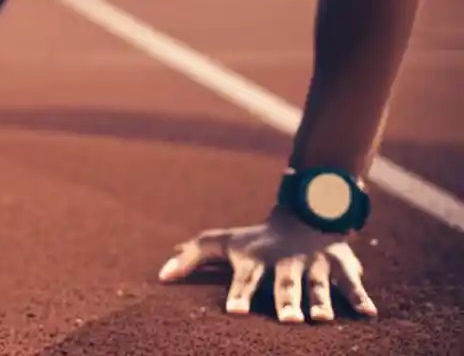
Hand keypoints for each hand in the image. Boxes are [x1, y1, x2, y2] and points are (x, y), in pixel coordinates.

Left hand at [157, 207, 376, 322]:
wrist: (304, 211)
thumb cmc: (256, 239)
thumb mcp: (224, 242)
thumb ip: (193, 256)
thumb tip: (160, 276)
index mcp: (257, 259)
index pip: (245, 279)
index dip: (239, 294)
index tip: (233, 312)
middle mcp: (286, 261)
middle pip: (286, 283)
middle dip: (287, 300)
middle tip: (289, 320)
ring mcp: (315, 263)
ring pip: (318, 284)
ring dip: (321, 302)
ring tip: (321, 320)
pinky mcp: (341, 264)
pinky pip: (352, 282)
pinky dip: (360, 297)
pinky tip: (369, 315)